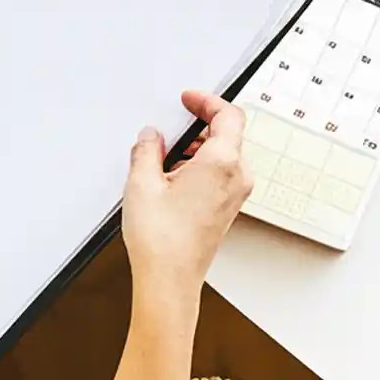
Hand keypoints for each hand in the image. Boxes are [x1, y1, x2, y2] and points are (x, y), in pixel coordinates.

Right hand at [116, 91, 251, 379]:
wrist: (169, 281)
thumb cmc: (161, 240)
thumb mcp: (142, 182)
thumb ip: (147, 149)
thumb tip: (151, 137)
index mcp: (223, 162)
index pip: (228, 115)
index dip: (207, 101)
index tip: (188, 99)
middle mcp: (237, 177)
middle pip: (228, 134)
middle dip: (198, 126)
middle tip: (171, 129)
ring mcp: (236, 194)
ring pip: (223, 155)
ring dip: (197, 149)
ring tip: (164, 160)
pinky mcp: (228, 208)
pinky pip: (220, 174)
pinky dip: (200, 167)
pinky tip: (171, 180)